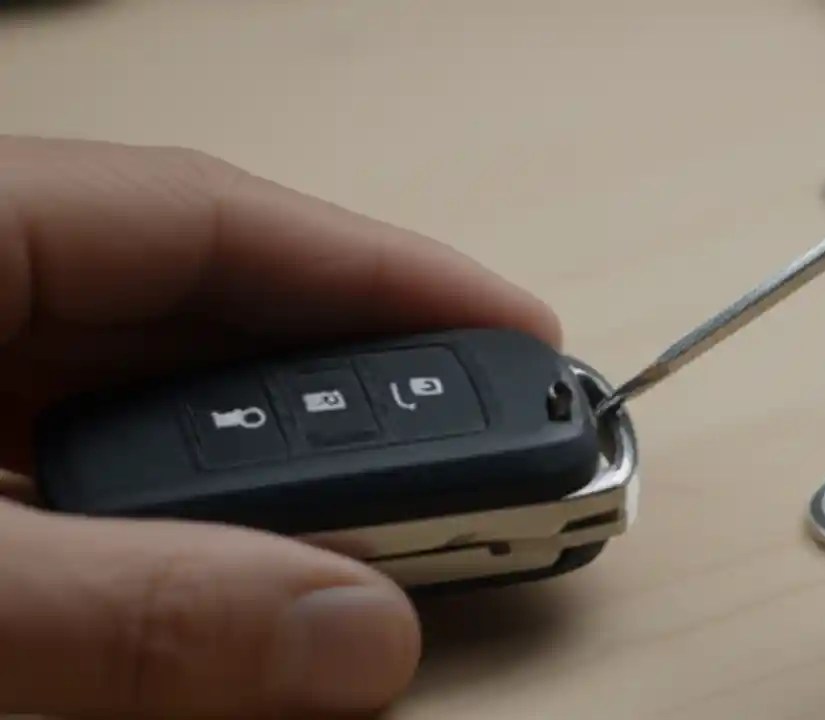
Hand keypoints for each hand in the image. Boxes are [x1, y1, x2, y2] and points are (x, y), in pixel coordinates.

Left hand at [0, 136, 560, 717]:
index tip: (518, 330)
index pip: (211, 216)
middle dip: (346, 375)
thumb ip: (139, 608)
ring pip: (151, 373)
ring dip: (274, 444)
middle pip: (200, 295)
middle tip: (475, 439)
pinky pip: (95, 438)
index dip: (385, 271)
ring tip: (379, 503)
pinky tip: (240, 538)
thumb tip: (359, 634)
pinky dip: (187, 491)